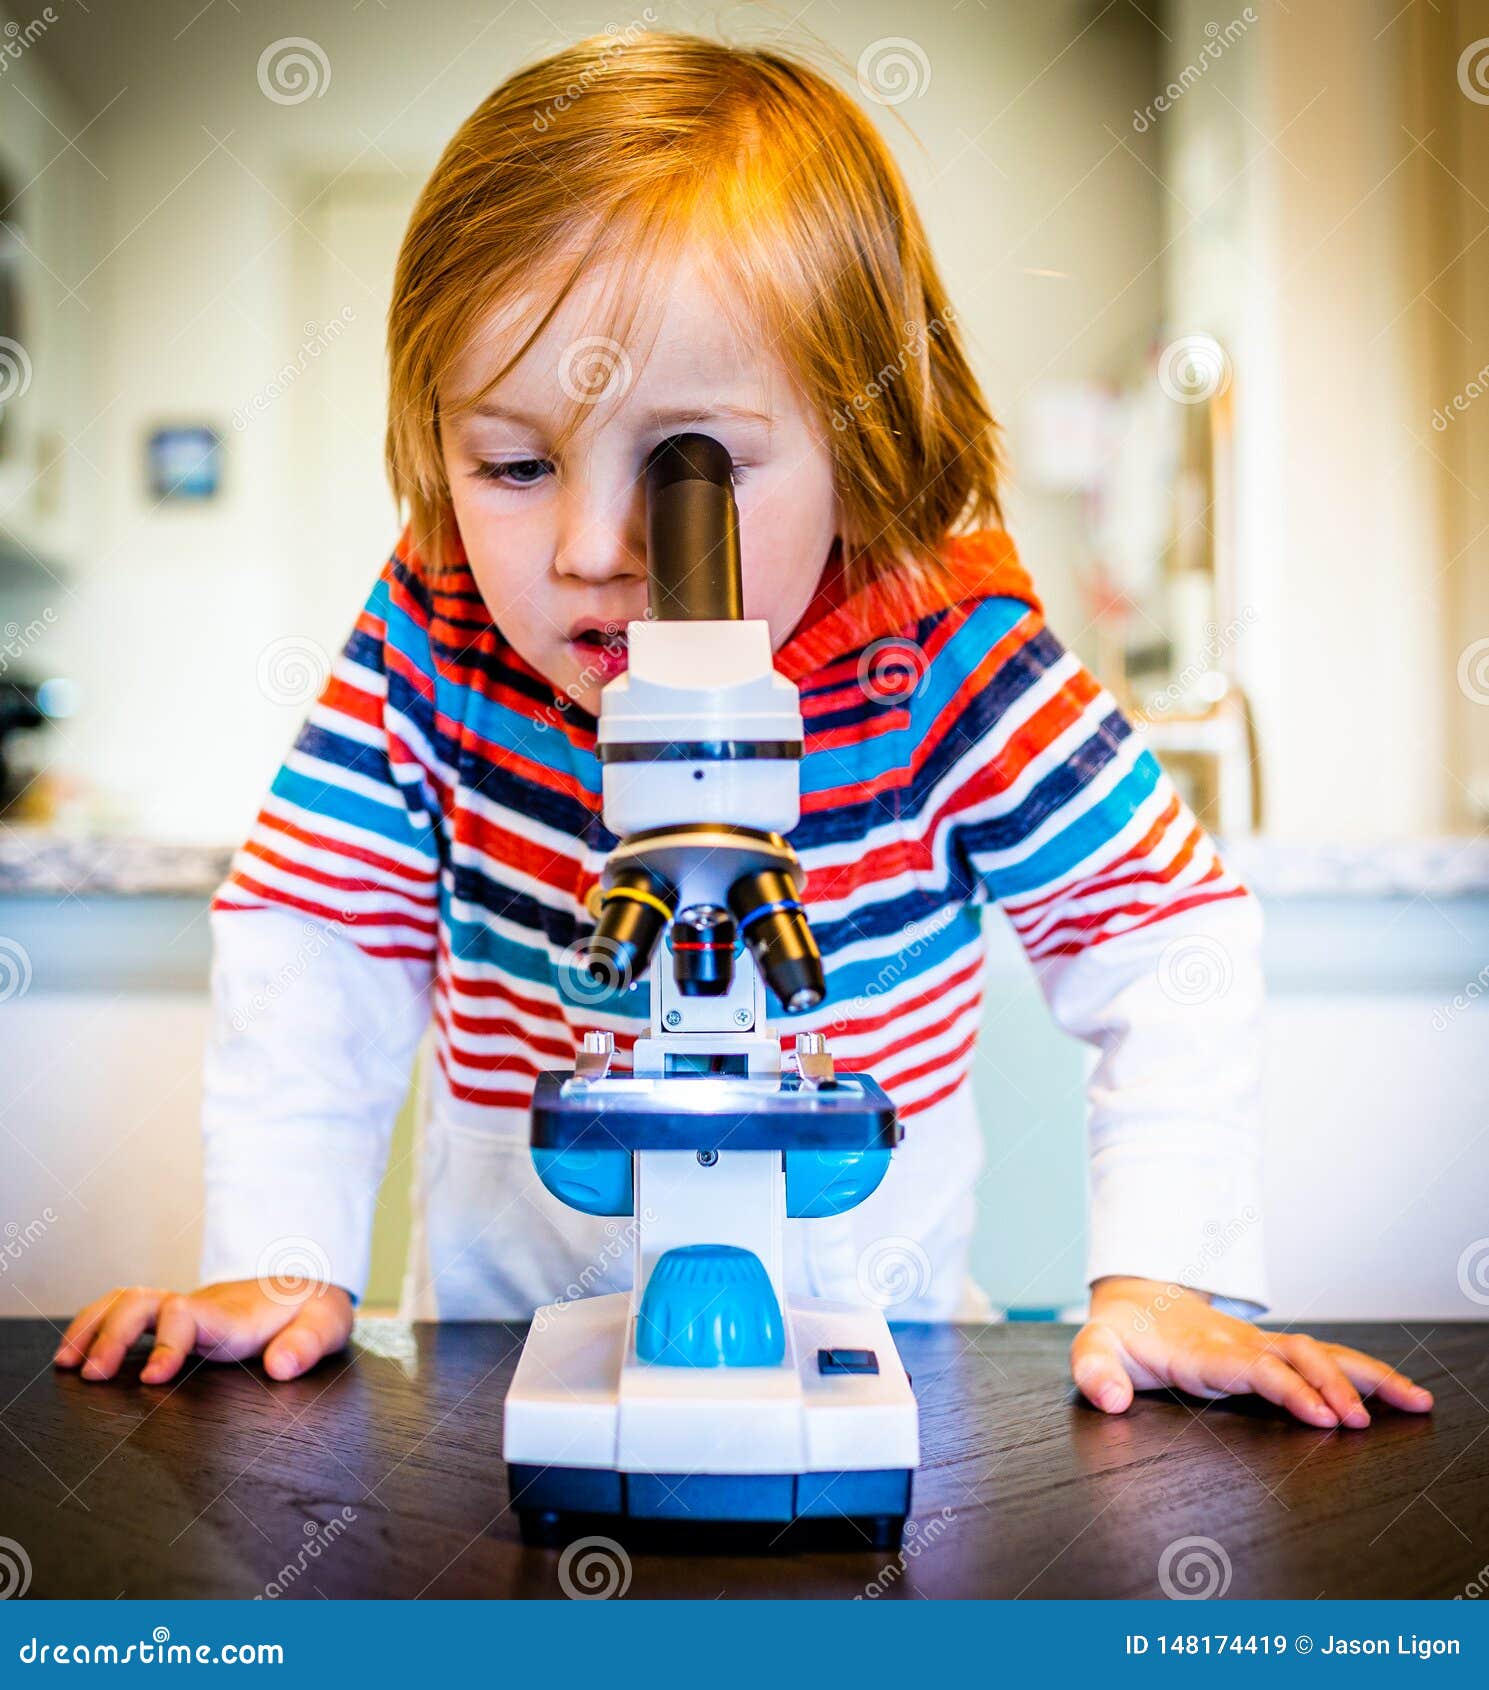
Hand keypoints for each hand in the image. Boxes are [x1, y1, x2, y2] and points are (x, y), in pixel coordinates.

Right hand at [53, 1280, 353, 1384]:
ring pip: (128, 1301)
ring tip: (68, 1364)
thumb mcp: (327, 1324)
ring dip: (94, 1327)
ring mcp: (184, 1310)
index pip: (189, 1315)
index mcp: (233, 1315)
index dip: (167, 1342)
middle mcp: (201, 1308)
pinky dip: (95, 1324)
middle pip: (144, 1303)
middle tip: (91, 1375)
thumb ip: (308, 1344)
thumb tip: (282, 1366)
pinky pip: (125, 1310)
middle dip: (114, 1335)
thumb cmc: (312, 1309)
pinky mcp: (174, 1317)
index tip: (152, 1377)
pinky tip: (76, 1351)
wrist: (307, 1283)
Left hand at [1071, 1276, 1433, 1427]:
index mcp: (1202, 1351)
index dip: (1289, 1389)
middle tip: (1365, 1422)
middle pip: (1300, 1357)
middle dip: (1336, 1385)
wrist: (1135, 1300)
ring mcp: (1260, 1347)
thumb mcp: (1094, 1350)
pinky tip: (1398, 1394)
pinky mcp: (1272, 1353)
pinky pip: (1323, 1359)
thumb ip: (1094, 1374)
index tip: (1322, 1416)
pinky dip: (1363, 1373)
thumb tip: (1110, 1401)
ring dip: (1367, 1376)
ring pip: (1321, 1353)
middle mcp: (1240, 1345)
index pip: (1254, 1368)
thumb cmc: (1119, 1334)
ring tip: (1415, 1402)